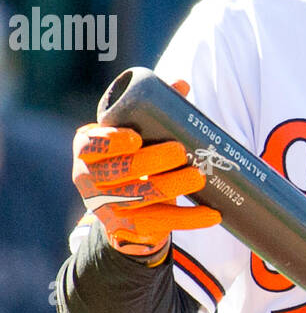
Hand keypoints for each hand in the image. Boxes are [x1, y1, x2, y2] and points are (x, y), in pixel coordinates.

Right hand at [72, 80, 221, 258]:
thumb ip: (152, 108)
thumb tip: (181, 84)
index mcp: (86, 150)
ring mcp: (106, 206)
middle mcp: (88, 179)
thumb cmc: (131, 155)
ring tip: (199, 177)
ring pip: (140, 198)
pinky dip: (189, 219)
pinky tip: (212, 214)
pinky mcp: (127, 228)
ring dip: (172, 187)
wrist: (125, 204)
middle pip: (119, 172)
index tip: (136, 137)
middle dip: (151, 161)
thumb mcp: (134, 131)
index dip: (110, 142)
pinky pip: (160, 224)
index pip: (90, 146)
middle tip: (180, 151)